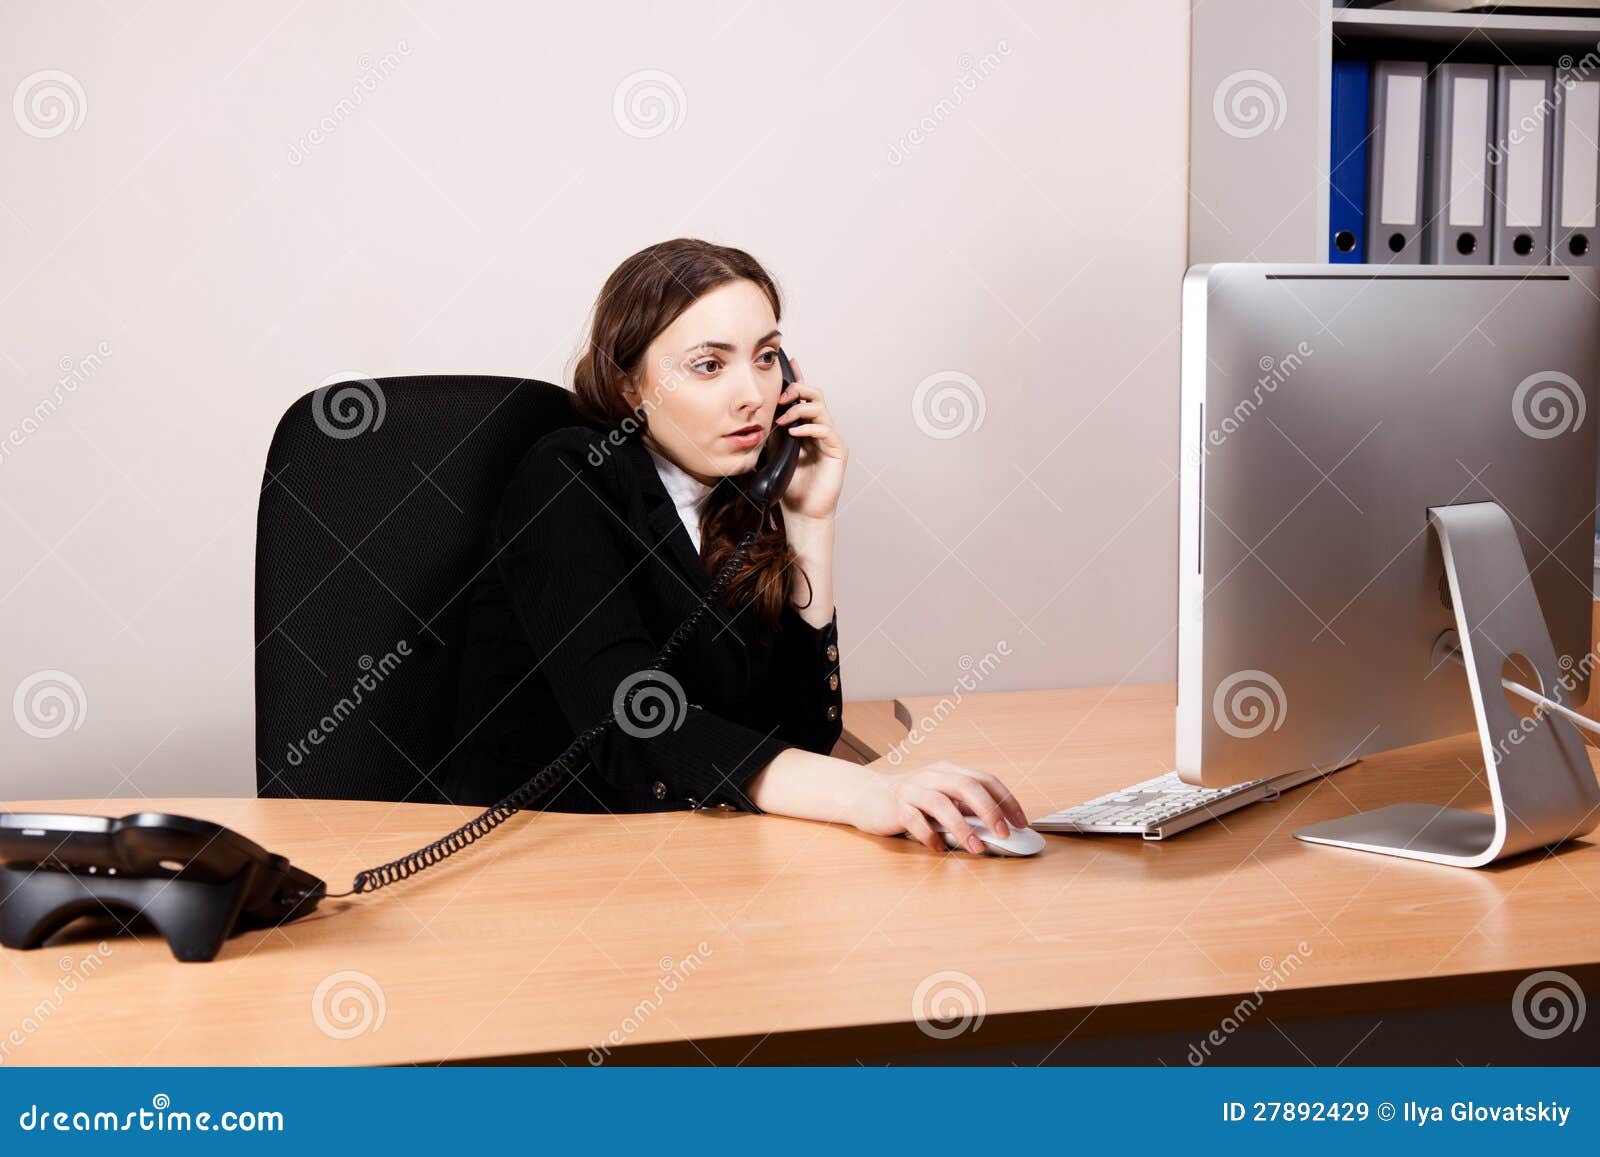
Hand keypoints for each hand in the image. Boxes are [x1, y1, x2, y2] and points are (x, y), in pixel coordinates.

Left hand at [774, 357, 846, 520]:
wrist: (802, 511)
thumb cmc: (789, 485)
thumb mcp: (773, 451)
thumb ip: (771, 431)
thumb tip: (755, 414)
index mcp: (805, 426)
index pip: (803, 397)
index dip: (797, 379)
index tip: (789, 362)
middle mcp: (820, 429)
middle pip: (815, 395)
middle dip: (798, 390)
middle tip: (782, 397)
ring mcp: (830, 438)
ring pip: (821, 408)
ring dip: (800, 409)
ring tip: (784, 419)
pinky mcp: (838, 451)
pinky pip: (826, 430)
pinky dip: (809, 428)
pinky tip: (795, 433)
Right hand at [852, 761, 1028, 853]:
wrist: (867, 796)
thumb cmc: (911, 801)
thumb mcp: (941, 798)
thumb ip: (964, 808)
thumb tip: (996, 828)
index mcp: (949, 771)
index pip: (985, 779)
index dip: (1006, 800)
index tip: (1020, 822)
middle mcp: (932, 776)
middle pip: (967, 786)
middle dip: (990, 811)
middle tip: (1004, 834)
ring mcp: (913, 790)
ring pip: (942, 804)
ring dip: (963, 828)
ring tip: (976, 848)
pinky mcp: (896, 807)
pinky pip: (916, 821)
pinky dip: (931, 836)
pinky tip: (940, 848)